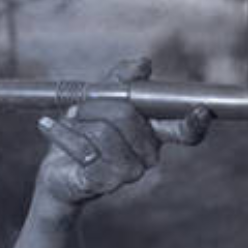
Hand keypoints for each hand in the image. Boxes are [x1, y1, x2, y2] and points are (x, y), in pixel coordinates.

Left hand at [35, 58, 210, 205]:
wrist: (56, 169)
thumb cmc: (82, 132)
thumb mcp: (98, 98)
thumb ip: (121, 80)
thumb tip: (143, 64)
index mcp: (153, 133)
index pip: (185, 132)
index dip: (195, 123)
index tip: (200, 110)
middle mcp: (147, 155)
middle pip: (129, 118)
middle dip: (98, 105)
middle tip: (78, 108)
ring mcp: (127, 173)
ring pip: (105, 133)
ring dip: (79, 121)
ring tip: (68, 122)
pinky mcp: (102, 182)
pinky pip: (84, 149)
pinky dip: (62, 133)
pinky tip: (48, 126)